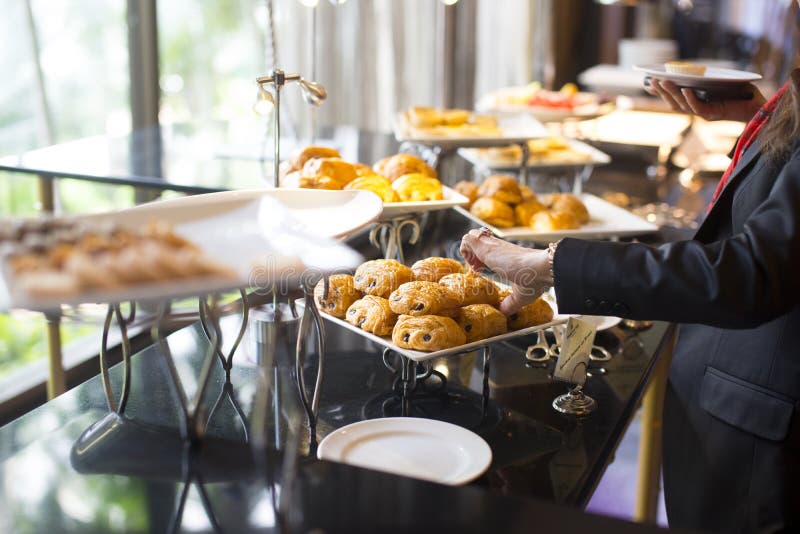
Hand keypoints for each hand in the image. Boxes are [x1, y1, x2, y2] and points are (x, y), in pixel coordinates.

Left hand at [459, 229, 550, 313]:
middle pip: (477, 241)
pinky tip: (473, 265)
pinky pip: (468, 239)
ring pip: (471, 236)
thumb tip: (504, 313)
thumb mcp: (520, 295)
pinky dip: (465, 251)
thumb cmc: (535, 279)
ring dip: (468, 252)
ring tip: (475, 267)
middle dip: (472, 255)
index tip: (481, 272)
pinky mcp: (486, 247)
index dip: (479, 260)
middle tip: (476, 270)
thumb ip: (510, 303)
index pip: (487, 250)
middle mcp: (498, 247)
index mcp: (506, 255)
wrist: (541, 269)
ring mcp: (492, 245)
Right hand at [645, 78, 764, 121]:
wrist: (759, 106)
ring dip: (672, 94)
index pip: (674, 99)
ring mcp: (705, 113)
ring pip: (682, 106)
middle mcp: (698, 110)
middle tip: (651, 81)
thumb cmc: (742, 93)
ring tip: (663, 82)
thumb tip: (692, 68)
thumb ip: (707, 79)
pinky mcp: (714, 114)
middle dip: (662, 92)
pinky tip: (686, 89)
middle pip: (673, 104)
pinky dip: (691, 98)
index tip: (648, 83)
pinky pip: (698, 107)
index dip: (661, 93)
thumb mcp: (721, 82)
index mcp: (697, 103)